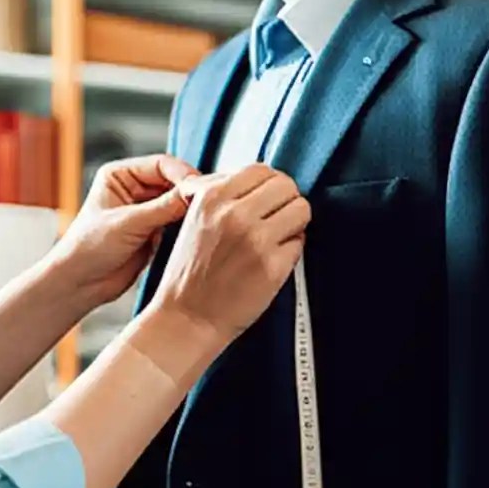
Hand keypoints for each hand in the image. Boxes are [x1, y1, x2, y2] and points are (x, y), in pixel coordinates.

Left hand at [48, 154, 198, 308]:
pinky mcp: (157, 231)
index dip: (183, 174)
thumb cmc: (87, 248)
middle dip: (190, 193)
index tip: (200, 189)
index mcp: (120, 176)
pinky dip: (189, 226)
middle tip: (208, 205)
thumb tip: (196, 194)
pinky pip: (180, 223)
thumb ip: (164, 207)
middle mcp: (135, 189)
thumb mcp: (128, 223)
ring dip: (191, 210)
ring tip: (204, 219)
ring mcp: (147, 211)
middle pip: (174, 182)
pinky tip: (196, 232)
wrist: (81, 283)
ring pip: (180, 203)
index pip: (162, 164)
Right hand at [146, 164, 310, 345]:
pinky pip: (300, 242)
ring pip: (301, 209)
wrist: (187, 317)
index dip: (270, 184)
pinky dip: (292, 249)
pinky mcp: (274, 266)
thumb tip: (261, 178)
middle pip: (287, 186)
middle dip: (286, 200)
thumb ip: (224, 195)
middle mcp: (235, 215)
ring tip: (278, 237)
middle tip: (278, 217)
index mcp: (212, 198)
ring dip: (294, 222)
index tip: (269, 198)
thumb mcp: (195, 219)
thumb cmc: (192, 273)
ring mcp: (257, 240)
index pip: (262, 170)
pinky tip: (274, 259)